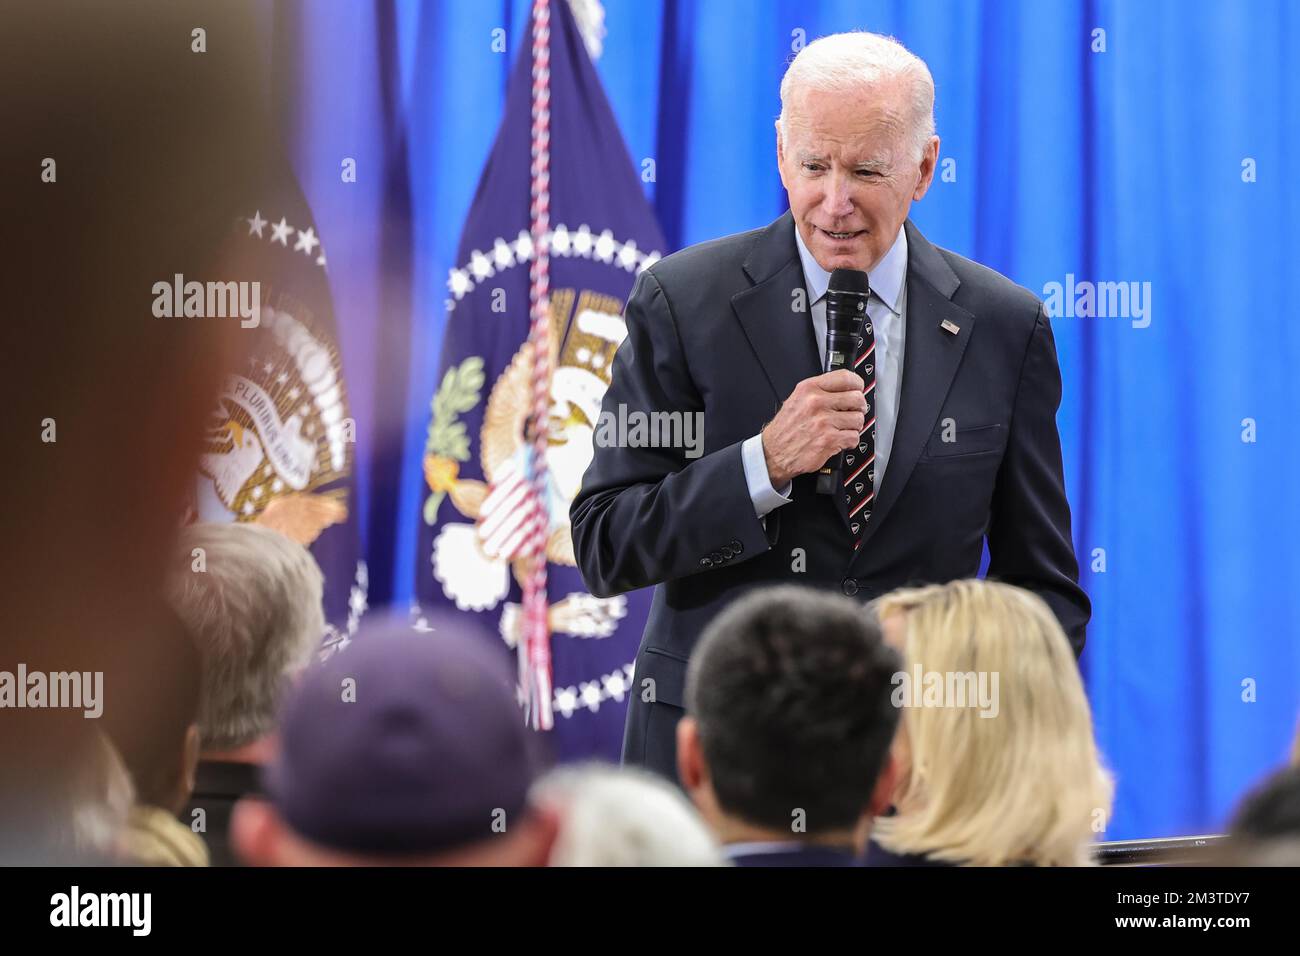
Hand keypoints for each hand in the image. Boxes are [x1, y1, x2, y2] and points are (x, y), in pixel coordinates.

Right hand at [761, 370, 866, 487]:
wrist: (774, 453)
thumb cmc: (786, 428)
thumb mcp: (797, 399)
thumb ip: (819, 390)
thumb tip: (846, 388)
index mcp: (809, 389)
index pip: (846, 377)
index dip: (857, 384)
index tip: (858, 390)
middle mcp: (816, 403)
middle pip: (857, 398)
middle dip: (858, 408)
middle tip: (851, 413)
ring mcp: (823, 422)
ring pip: (858, 419)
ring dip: (854, 426)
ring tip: (842, 428)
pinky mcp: (829, 440)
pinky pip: (854, 437)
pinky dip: (849, 441)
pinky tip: (839, 440)